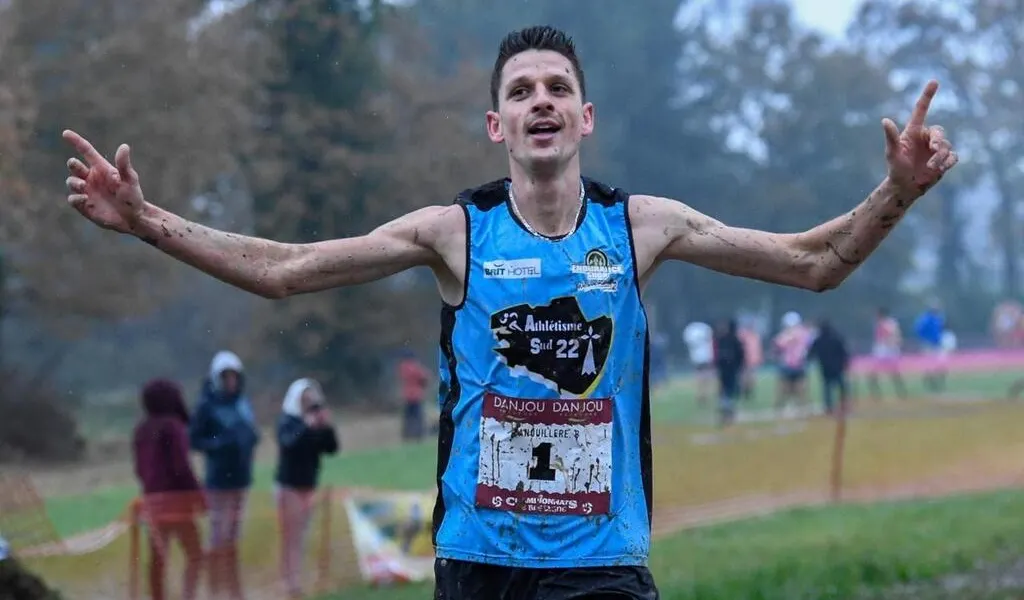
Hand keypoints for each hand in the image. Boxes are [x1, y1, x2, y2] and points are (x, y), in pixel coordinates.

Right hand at [62, 129, 145, 233]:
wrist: (133, 217)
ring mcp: (86, 191)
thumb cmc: (133, 195)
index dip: (76, 141)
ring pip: (71, 182)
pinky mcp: (84, 205)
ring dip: (74, 182)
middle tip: (76, 165)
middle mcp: (91, 178)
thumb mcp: (130, 179)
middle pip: (74, 166)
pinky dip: (75, 198)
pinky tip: (84, 198)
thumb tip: (124, 146)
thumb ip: (124, 164)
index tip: (65, 133)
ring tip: (83, 186)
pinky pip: (72, 199)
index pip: (86, 151)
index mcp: (101, 168)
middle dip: (73, 164)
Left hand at [882, 80, 958, 195]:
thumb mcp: (892, 153)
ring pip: (947, 146)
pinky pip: (953, 156)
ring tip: (931, 168)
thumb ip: (891, 137)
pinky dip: (947, 163)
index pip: (921, 110)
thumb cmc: (896, 169)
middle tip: (933, 152)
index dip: (928, 95)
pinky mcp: (945, 159)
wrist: (905, 187)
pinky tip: (939, 170)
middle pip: (940, 132)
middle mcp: (926, 137)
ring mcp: (936, 148)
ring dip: (940, 157)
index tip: (934, 81)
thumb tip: (885, 120)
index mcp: (913, 131)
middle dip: (938, 142)